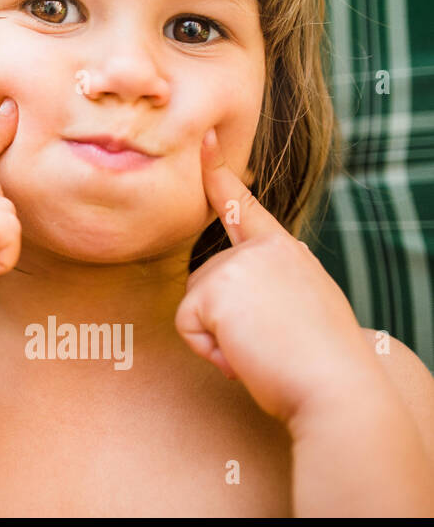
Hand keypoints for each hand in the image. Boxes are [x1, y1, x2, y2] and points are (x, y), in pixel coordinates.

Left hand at [175, 127, 375, 422]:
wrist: (338, 388)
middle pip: (202, 284)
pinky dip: (210, 351)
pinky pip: (188, 327)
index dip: (218, 171)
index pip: (244, 207)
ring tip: (264, 349)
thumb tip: (235, 297)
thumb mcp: (302, 308)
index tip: (203, 138)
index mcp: (284, 252)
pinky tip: (246, 356)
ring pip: (194, 308)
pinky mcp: (214, 291)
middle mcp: (260, 250)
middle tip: (270, 342)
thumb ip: (268, 289)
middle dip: (222, 323)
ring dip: (219, 339)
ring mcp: (236, 266)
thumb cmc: (323, 362)